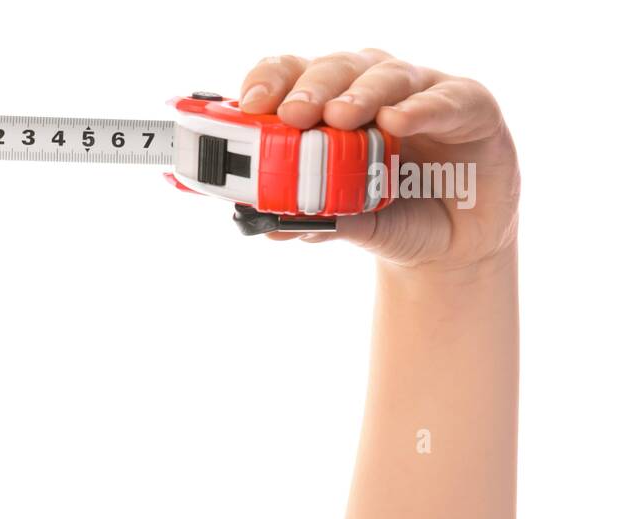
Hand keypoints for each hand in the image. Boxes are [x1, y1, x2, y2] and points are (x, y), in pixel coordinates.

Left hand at [238, 49, 518, 271]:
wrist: (450, 249)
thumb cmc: (389, 218)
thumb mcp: (345, 221)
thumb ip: (311, 217)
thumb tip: (267, 224)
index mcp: (331, 104)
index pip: (294, 75)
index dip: (271, 82)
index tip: (250, 105)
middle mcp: (373, 88)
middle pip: (337, 67)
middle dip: (312, 87)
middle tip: (293, 113)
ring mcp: (421, 92)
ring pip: (387, 74)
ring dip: (360, 94)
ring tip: (339, 117)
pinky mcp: (470, 106)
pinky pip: (445, 98)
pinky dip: (420, 108)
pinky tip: (397, 120)